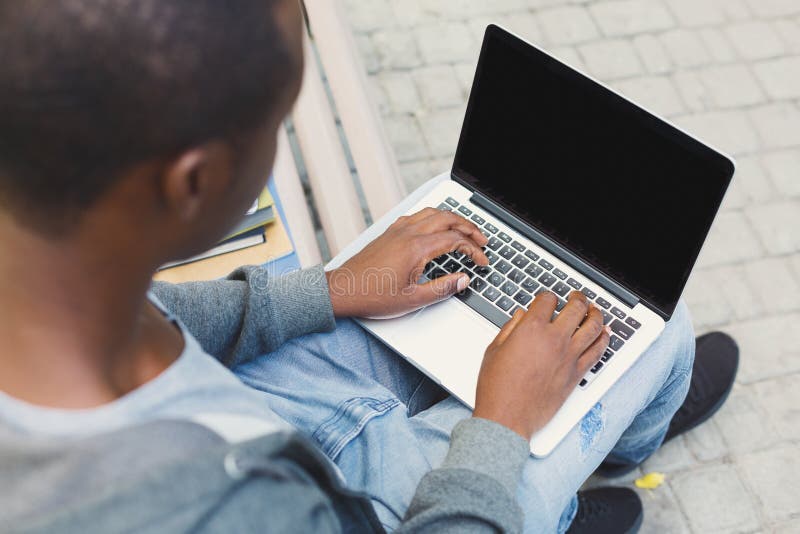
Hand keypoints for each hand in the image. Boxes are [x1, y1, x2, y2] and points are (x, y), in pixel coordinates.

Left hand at [326, 207, 488, 317]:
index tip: (481, 261)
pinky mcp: (389, 232)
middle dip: (469, 227)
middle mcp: (407, 233)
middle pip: (447, 218)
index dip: (473, 250)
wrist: (342, 290)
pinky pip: (416, 216)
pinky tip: (435, 226)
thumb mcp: (412, 299)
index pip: (455, 240)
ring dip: (452, 218)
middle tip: (481, 240)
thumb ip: (442, 288)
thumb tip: (462, 280)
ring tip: (464, 229)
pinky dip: (433, 217)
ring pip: (432, 212)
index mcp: (416, 248)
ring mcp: (397, 230)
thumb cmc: (371, 295)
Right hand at [472, 290, 609, 439]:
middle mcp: (554, 339)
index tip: (547, 299)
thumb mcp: (494, 350)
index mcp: (531, 329)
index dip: (548, 296)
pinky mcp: (576, 374)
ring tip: (594, 310)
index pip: (548, 300)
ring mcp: (569, 357)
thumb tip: (521, 316)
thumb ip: (510, 328)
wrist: (508, 416)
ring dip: (596, 314)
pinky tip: (604, 334)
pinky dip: (603, 340)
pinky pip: (598, 351)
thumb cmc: (497, 387)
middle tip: (577, 297)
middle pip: (576, 308)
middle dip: (578, 298)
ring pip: (593, 327)